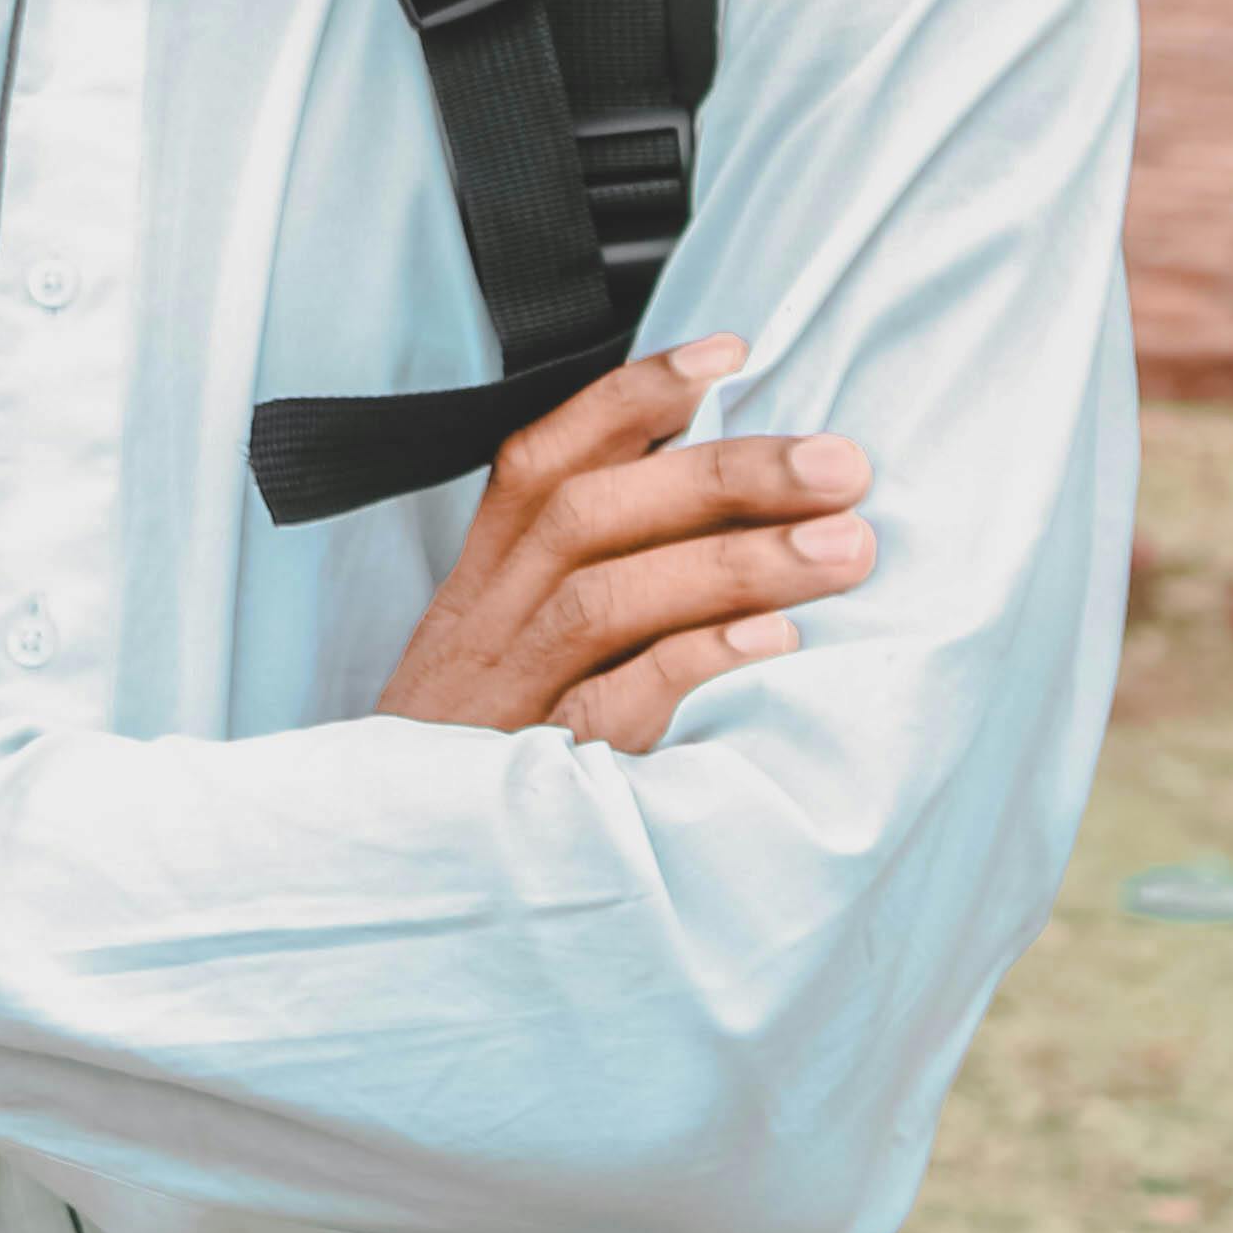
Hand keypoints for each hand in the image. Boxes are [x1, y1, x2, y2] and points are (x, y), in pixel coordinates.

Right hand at [374, 340, 874, 751]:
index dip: (630, 399)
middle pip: (591, 515)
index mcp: (483, 583)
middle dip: (723, 474)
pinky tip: (776, 641)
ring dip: (733, 561)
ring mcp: (507, 703)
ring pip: (607, 598)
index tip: (728, 354)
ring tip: (844, 546)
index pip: (542, 460)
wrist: (388, 879)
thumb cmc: (472, 755)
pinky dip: (694, 663)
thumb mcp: (504, 650)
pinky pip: (612, 708)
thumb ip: (589, 576)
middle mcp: (488, 627)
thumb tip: (718, 498)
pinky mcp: (532, 783)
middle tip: (841, 464)